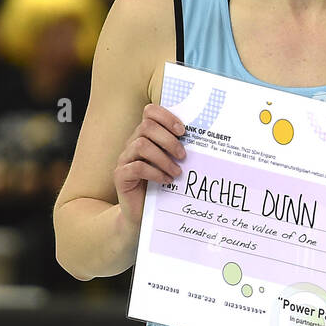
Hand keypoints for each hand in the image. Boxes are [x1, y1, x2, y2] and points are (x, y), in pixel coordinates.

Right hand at [113, 103, 185, 226]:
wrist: (141, 213)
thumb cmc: (160, 185)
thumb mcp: (172, 164)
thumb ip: (179, 150)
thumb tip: (205, 139)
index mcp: (145, 136)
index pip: (150, 112)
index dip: (167, 117)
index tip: (183, 131)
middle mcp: (132, 144)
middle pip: (147, 127)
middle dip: (169, 140)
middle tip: (183, 156)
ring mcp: (125, 159)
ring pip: (141, 145)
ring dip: (164, 158)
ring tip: (177, 172)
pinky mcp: (121, 175)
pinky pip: (137, 167)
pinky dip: (155, 173)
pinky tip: (166, 181)